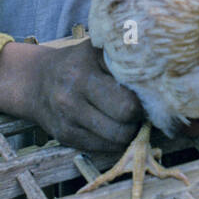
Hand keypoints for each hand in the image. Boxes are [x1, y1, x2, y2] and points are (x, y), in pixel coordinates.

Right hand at [0, 40, 142, 152]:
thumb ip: (125, 58)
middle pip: (123, 125)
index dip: (144, 101)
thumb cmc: (79, 62)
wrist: (36, 81)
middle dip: (137, 119)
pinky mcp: (64, 137)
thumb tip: (162, 74)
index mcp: (83, 72)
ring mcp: (66, 120)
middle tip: (138, 108)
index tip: (147, 94)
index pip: (128, 102)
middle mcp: (70, 97)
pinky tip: (112, 125)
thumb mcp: (98, 50)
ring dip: (129, 132)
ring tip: (127, 118)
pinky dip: (114, 141)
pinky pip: (103, 148)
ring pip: (116, 141)